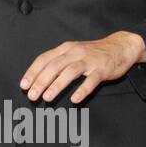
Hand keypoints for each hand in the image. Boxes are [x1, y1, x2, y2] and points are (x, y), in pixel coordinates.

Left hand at [20, 31, 145, 103]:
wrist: (121, 46)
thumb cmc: (94, 53)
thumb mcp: (74, 53)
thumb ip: (59, 62)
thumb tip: (40, 78)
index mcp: (66, 48)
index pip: (45, 59)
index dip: (33, 72)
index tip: (24, 86)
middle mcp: (76, 52)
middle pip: (54, 66)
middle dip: (41, 81)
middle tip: (32, 96)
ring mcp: (90, 60)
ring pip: (70, 71)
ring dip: (57, 85)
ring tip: (47, 98)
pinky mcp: (102, 69)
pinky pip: (91, 80)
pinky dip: (82, 90)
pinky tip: (75, 100)